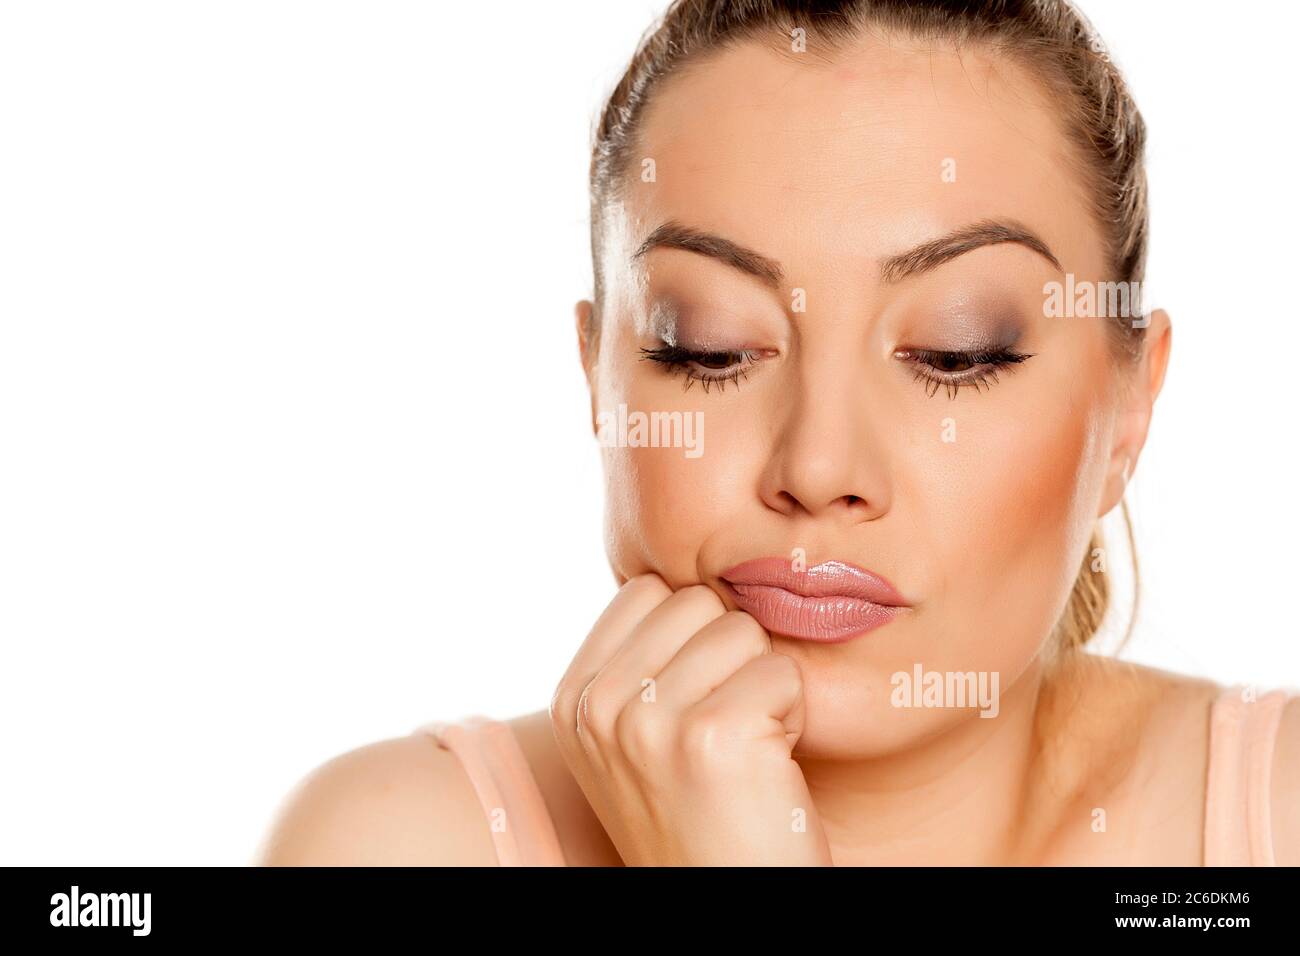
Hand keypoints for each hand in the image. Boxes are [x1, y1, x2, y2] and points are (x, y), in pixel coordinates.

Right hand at [550, 573, 832, 865]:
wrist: (727, 900)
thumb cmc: (702, 814)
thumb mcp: (635, 736)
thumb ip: (640, 659)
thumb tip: (686, 575)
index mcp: (572, 698)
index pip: (648, 591)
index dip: (693, 636)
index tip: (693, 703)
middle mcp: (598, 707)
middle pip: (698, 602)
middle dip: (730, 656)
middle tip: (725, 730)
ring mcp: (647, 721)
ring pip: (743, 630)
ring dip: (764, 685)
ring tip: (746, 748)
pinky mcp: (710, 737)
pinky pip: (783, 673)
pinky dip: (793, 717)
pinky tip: (769, 767)